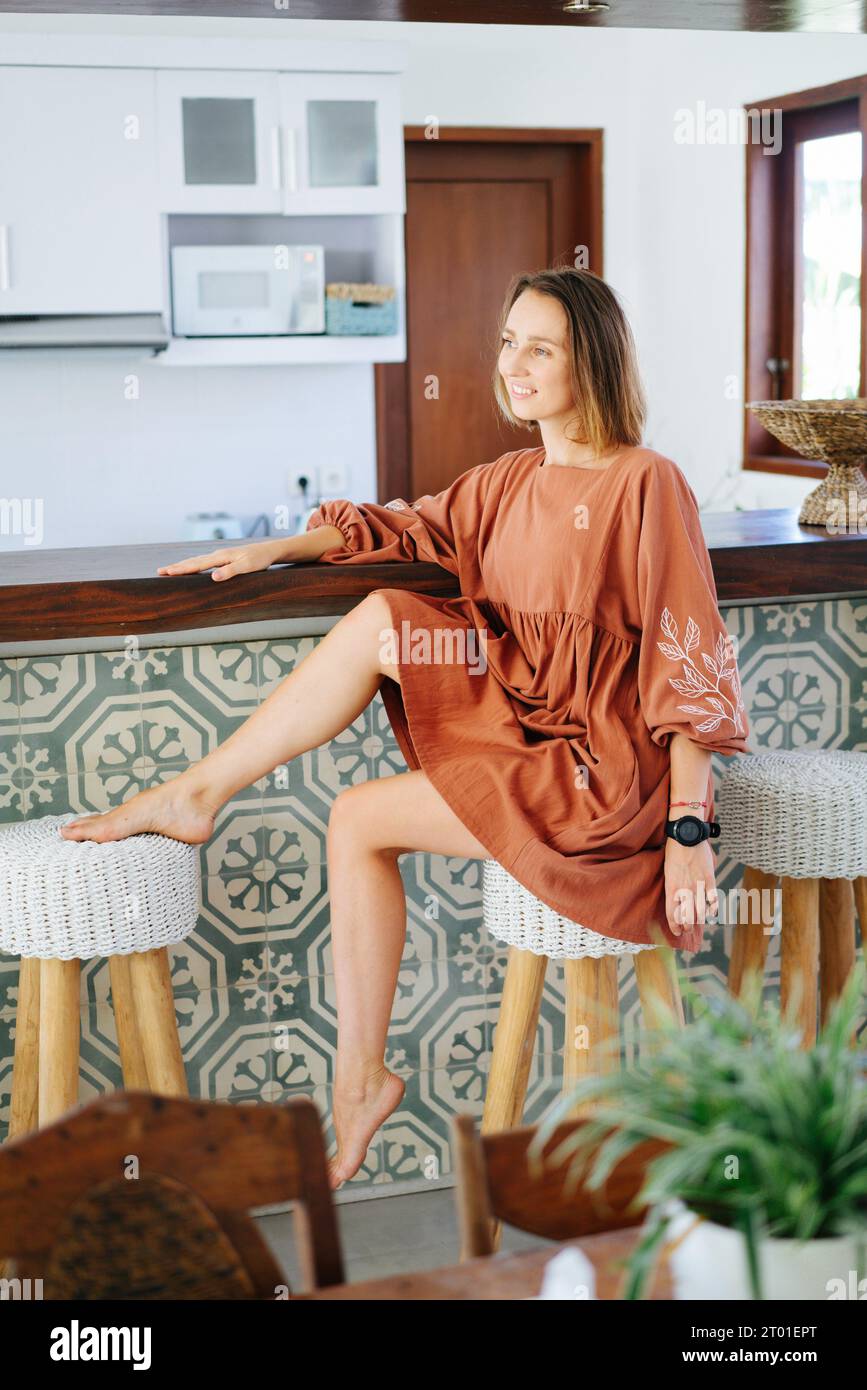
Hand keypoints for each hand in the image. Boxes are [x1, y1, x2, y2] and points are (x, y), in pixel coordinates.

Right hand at [157, 537, 296, 580]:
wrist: (270, 550)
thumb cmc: (260, 560)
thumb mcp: (247, 567)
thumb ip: (230, 572)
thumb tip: (213, 577)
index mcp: (220, 557)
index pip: (196, 565)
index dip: (180, 569)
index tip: (166, 572)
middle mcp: (218, 555)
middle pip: (193, 561)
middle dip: (176, 567)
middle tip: (160, 571)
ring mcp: (221, 556)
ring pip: (197, 561)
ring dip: (183, 565)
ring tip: (170, 570)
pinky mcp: (225, 558)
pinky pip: (205, 562)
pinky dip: (194, 564)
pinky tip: (192, 567)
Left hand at [663, 837, 718, 937]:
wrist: (686, 835)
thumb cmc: (674, 852)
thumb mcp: (668, 872)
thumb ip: (673, 887)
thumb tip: (677, 900)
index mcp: (671, 888)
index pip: (672, 915)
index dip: (675, 926)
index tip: (676, 932)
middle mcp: (684, 890)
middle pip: (687, 917)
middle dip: (687, 926)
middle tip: (687, 928)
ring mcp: (698, 885)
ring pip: (700, 912)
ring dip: (699, 920)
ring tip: (698, 922)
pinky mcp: (710, 879)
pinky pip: (713, 899)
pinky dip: (713, 909)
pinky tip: (712, 913)